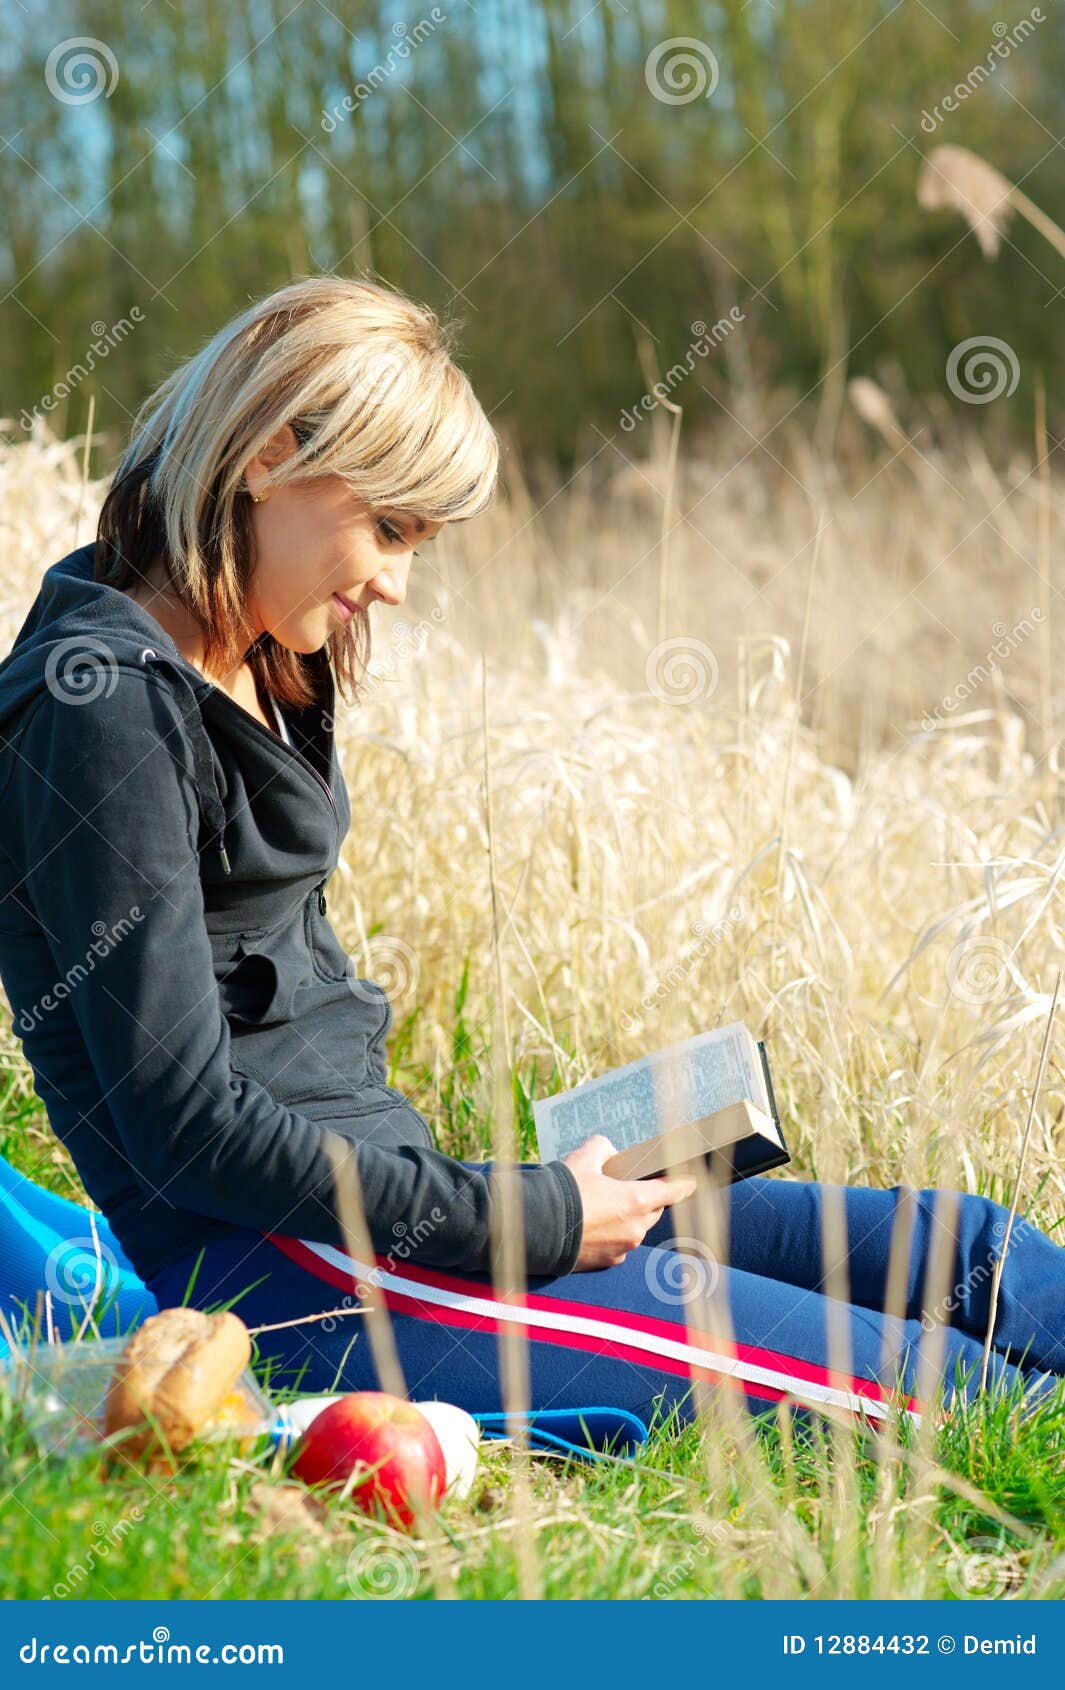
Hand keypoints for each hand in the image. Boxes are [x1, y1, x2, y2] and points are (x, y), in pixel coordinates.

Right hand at [563, 1134, 696, 1270]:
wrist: (539, 1228)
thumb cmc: (564, 1192)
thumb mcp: (584, 1158)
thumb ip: (603, 1148)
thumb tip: (609, 1153)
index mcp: (637, 1200)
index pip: (673, 1190)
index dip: (684, 1183)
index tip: (692, 1181)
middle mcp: (636, 1227)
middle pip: (654, 1210)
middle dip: (648, 1199)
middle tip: (632, 1187)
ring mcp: (623, 1247)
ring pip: (637, 1228)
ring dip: (630, 1217)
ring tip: (608, 1206)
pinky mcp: (608, 1261)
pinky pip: (621, 1244)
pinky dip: (614, 1234)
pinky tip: (596, 1225)